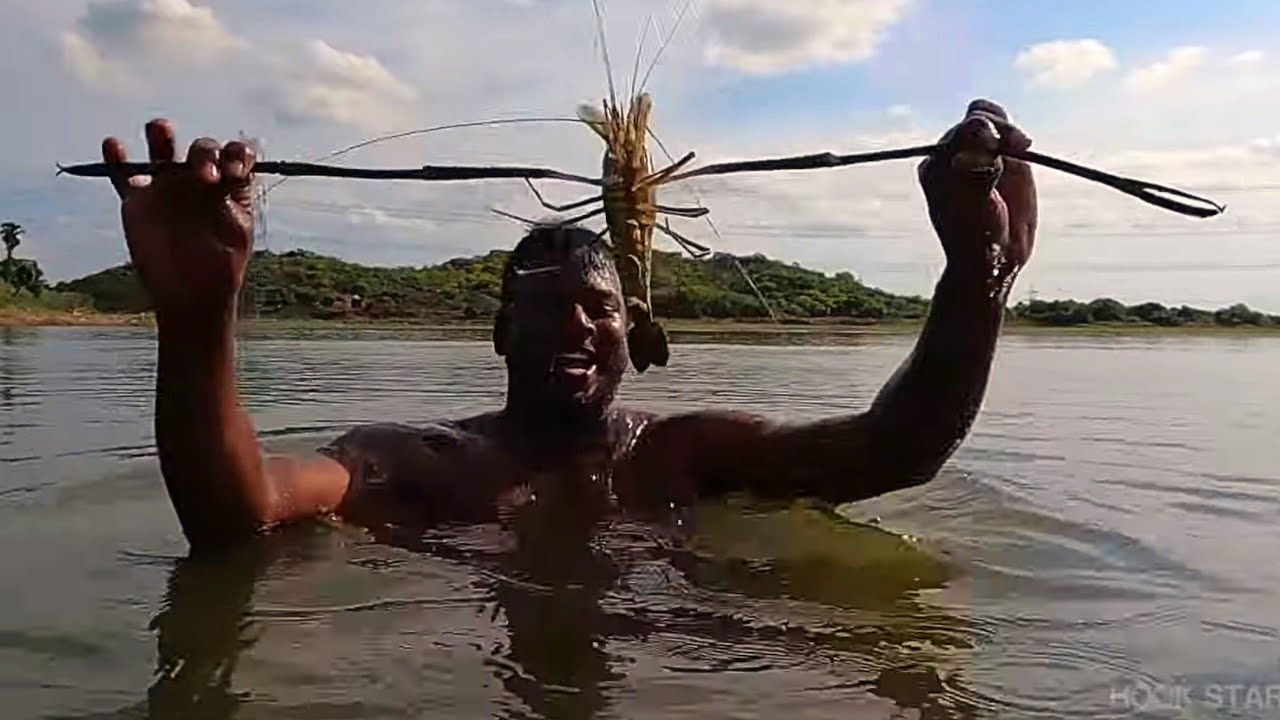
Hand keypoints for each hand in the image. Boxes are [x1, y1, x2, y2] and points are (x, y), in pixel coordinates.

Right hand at [101, 119, 255, 324]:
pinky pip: (123, 174)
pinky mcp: (138, 202)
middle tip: (206, 177)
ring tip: (161, 131)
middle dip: (204, 154)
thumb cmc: (222, 267)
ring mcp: (168, 188)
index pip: (235, 154)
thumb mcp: (238, 232)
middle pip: (201, 149)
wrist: (192, 294)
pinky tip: (114, 145)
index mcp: (228, 185)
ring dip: (161, 135)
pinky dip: (116, 159)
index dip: (237, 153)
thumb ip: (236, 199)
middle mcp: (199, 180)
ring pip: (161, 150)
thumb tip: (240, 171)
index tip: (234, 170)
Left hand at [918, 99, 1036, 296]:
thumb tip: (977, 133)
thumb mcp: (975, 207)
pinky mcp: (1002, 159)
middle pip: (978, 117)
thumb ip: (977, 171)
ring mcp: (978, 155)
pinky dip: (1016, 137)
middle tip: (1021, 146)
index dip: (987, 132)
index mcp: (938, 166)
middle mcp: (954, 156)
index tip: (1005, 151)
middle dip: (1001, 129)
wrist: (995, 259)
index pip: (963, 130)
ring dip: (1008, 130)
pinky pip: (1008, 134)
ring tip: (1022, 146)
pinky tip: (1024, 148)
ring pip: (993, 119)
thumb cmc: (978, 239)